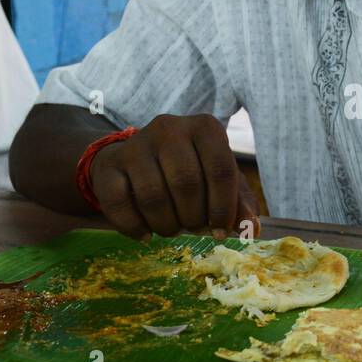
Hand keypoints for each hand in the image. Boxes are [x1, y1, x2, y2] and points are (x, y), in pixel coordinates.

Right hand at [89, 114, 262, 240]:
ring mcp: (137, 144)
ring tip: (171, 228)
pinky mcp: (109, 164)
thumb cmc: (187, 170)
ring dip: (166, 225)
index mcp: (205, 128)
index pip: (221, 170)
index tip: (220, 230)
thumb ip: (239, 202)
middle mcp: (170, 128)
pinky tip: (145, 233)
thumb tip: (251, 229)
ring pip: (153, 197)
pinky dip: (135, 227)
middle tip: (192, 228)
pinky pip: (120, 204)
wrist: (132, 160)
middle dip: (193, 218)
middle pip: (187, 184)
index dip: (223, 208)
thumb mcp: (218, 180)